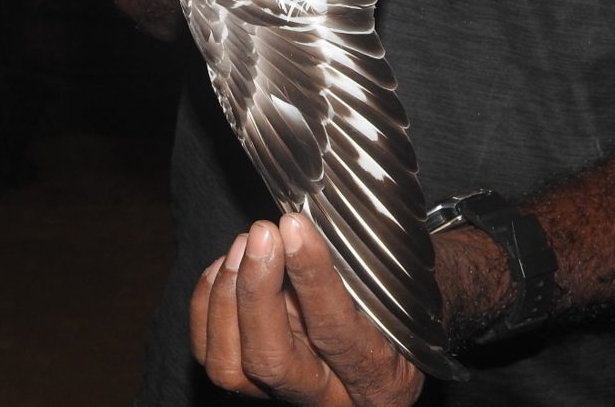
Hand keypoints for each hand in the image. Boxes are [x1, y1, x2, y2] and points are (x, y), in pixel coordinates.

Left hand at [191, 213, 424, 405]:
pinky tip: (226, 266)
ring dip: (228, 296)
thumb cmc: (405, 295)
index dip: (312, 280)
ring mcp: (288, 394)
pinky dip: (209, 306)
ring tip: (246, 242)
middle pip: (272, 361)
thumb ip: (359, 265)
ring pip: (231, 367)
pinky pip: (213, 358)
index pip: (337, 334)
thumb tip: (302, 226)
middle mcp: (331, 399)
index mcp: (383, 381)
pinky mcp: (256, 383)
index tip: (295, 227)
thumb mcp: (402, 283)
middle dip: (255, 291)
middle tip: (261, 232)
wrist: (402, 324)